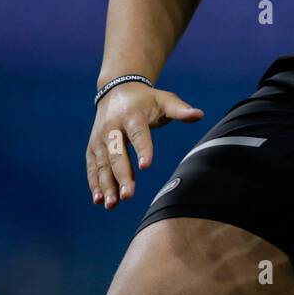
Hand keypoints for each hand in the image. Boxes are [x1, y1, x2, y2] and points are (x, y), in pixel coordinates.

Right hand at [85, 83, 203, 209]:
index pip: (138, 134)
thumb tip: (200, 115)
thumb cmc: (147, 100)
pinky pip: (92, 167)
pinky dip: (94, 183)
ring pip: (102, 163)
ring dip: (106, 184)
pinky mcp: (93, 147)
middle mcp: (112, 127)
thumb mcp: (164, 100)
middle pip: (116, 153)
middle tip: (128, 196)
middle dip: (122, 175)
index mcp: (132, 115)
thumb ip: (181, 110)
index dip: (142, 149)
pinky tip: (99, 200)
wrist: (117, 90)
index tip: (147, 166)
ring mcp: (100, 139)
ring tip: (112, 204)